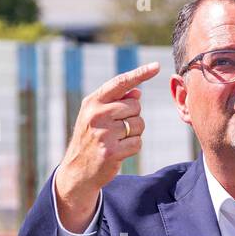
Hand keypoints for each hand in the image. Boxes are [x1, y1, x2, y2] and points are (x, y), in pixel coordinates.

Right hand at [54, 61, 160, 231]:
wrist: (78, 169)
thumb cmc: (91, 139)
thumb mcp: (97, 116)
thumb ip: (115, 102)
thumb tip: (138, 91)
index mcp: (93, 101)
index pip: (120, 83)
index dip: (140, 74)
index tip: (156, 66)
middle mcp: (96, 114)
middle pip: (135, 106)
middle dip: (133, 117)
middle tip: (118, 128)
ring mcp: (103, 132)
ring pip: (139, 124)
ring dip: (134, 133)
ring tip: (117, 139)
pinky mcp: (111, 150)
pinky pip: (138, 143)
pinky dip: (133, 147)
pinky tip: (120, 150)